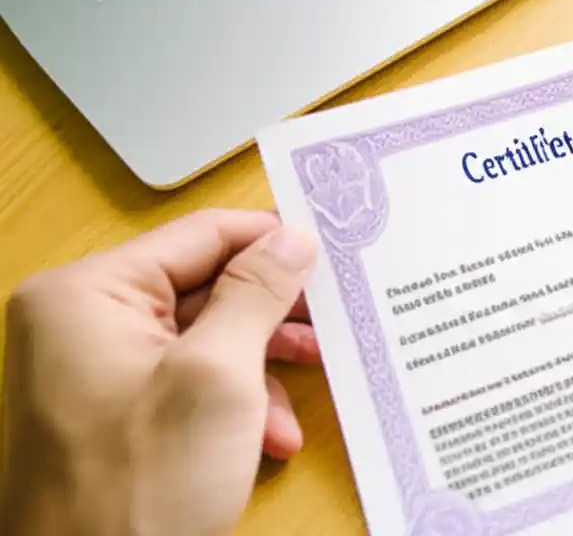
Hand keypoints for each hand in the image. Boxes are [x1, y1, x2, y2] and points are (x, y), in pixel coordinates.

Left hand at [1, 210, 319, 535]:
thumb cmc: (137, 490)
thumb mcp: (219, 377)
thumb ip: (257, 294)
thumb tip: (292, 239)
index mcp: (89, 295)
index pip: (200, 235)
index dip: (272, 239)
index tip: (331, 248)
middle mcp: (83, 323)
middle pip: (204, 285)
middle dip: (274, 311)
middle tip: (335, 317)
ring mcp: (97, 371)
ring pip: (205, 336)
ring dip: (264, 362)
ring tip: (317, 374)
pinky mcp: (117, 413)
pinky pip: (189, 382)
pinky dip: (237, 403)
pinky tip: (272, 436)